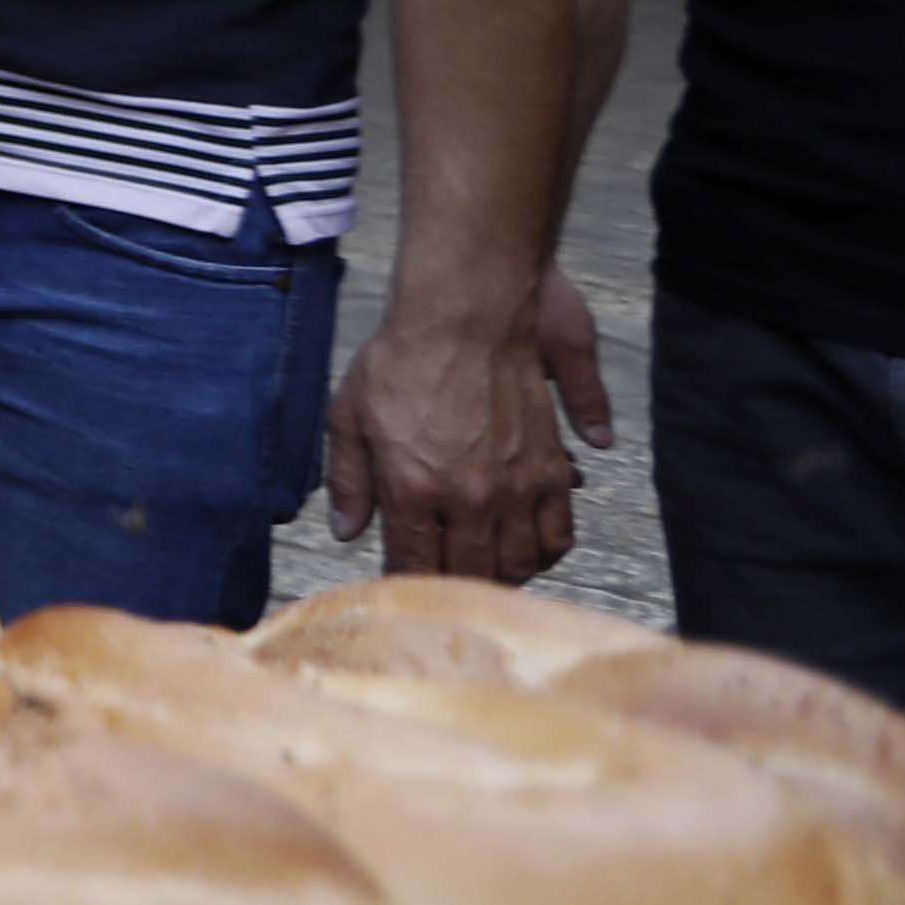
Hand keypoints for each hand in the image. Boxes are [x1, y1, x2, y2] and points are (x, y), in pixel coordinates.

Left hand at [326, 274, 603, 583]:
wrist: (466, 319)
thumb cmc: (400, 362)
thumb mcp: (349, 416)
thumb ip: (348, 480)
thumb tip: (346, 532)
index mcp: (412, 489)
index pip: (413, 565)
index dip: (405, 582)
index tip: (401, 584)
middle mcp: (468, 498)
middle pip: (469, 573)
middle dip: (453, 585)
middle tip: (444, 580)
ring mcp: (515, 488)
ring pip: (519, 564)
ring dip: (501, 576)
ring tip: (484, 568)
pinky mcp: (550, 471)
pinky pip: (559, 535)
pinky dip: (544, 553)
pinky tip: (526, 548)